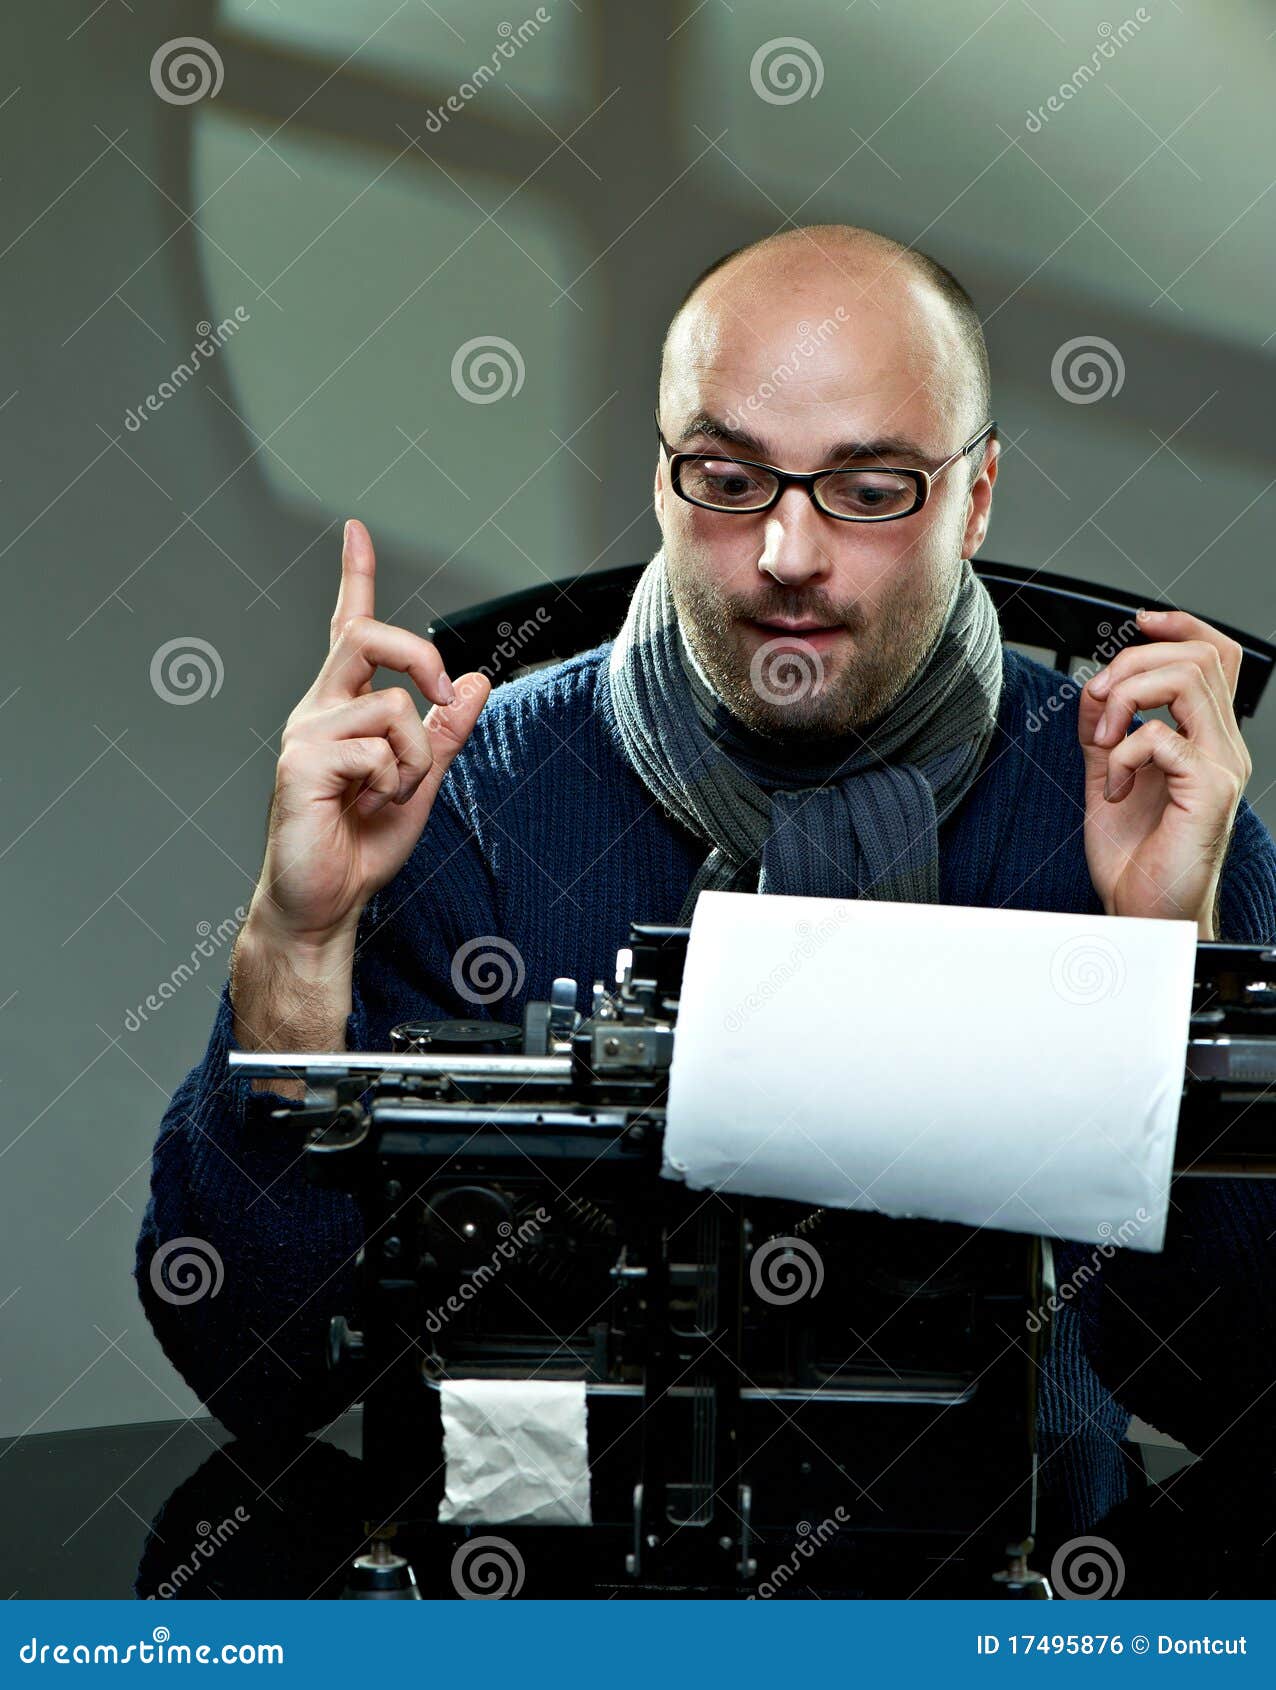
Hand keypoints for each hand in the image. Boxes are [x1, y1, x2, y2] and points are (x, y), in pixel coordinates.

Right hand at [247, 518, 491, 945]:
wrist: (325, 901)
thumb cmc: (360, 845)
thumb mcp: (421, 781)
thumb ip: (446, 732)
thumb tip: (476, 682)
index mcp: (343, 709)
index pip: (350, 631)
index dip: (355, 578)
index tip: (357, 531)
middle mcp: (318, 711)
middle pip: (371, 638)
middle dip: (422, 656)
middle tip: (443, 698)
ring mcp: (304, 734)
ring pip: (393, 708)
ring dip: (414, 761)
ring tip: (387, 797)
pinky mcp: (299, 763)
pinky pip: (378, 750)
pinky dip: (392, 784)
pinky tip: (365, 807)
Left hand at [1078, 607, 1250, 938]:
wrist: (1143, 913)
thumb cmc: (1135, 857)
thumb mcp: (1108, 778)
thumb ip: (1103, 732)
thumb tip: (1092, 687)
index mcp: (1205, 738)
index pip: (1214, 656)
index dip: (1179, 625)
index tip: (1137, 623)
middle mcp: (1222, 745)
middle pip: (1198, 655)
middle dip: (1133, 663)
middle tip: (1098, 703)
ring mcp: (1222, 765)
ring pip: (1189, 678)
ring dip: (1127, 696)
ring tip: (1103, 740)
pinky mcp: (1209, 789)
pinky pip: (1162, 737)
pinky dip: (1123, 752)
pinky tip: (1114, 787)